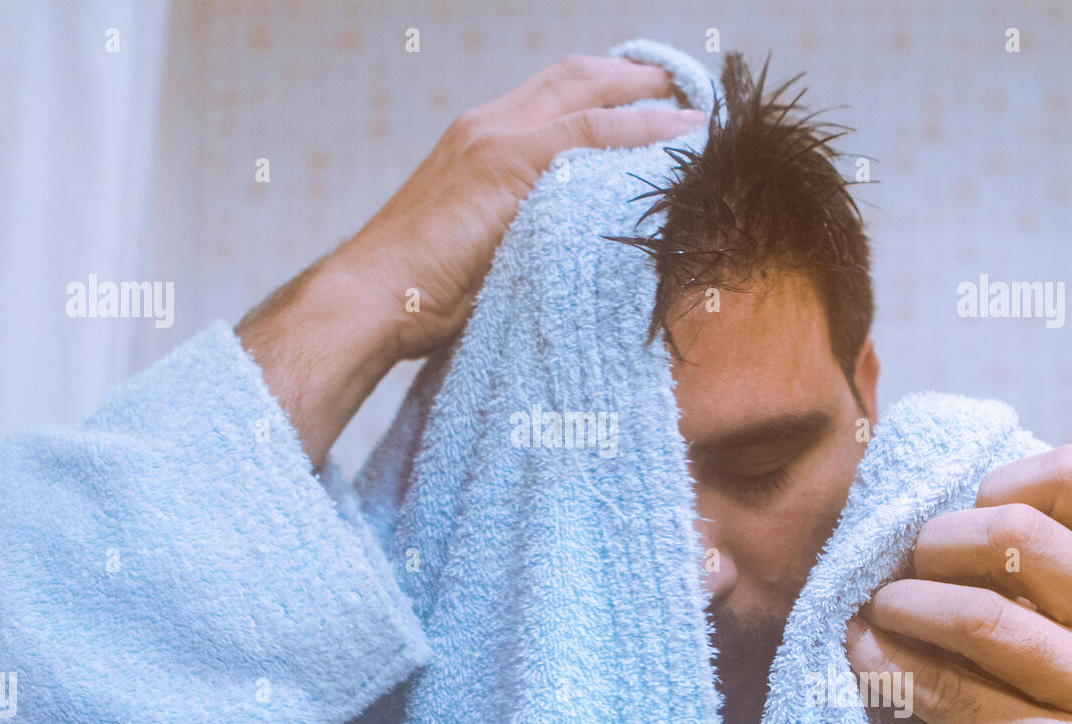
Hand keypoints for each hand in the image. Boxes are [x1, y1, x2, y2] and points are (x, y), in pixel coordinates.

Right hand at [239, 54, 703, 467]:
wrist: (371, 298)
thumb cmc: (418, 292)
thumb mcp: (480, 247)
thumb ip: (521, 228)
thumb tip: (570, 246)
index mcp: (477, 139)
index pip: (554, 94)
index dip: (607, 89)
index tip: (650, 99)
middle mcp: (487, 125)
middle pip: (576, 77)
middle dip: (636, 76)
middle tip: (687, 88)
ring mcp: (494, 140)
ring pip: (587, 93)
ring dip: (650, 93)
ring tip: (700, 105)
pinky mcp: (504, 166)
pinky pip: (588, 132)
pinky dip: (640, 128)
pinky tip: (682, 132)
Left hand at [845, 443, 1071, 723]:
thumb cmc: (1061, 702)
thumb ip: (1025, 562)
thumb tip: (908, 509)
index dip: (995, 486)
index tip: (958, 523)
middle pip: (1015, 534)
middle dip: (933, 545)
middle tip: (903, 575)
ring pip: (977, 615)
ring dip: (901, 607)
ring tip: (878, 614)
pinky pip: (946, 691)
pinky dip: (886, 666)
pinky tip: (865, 656)